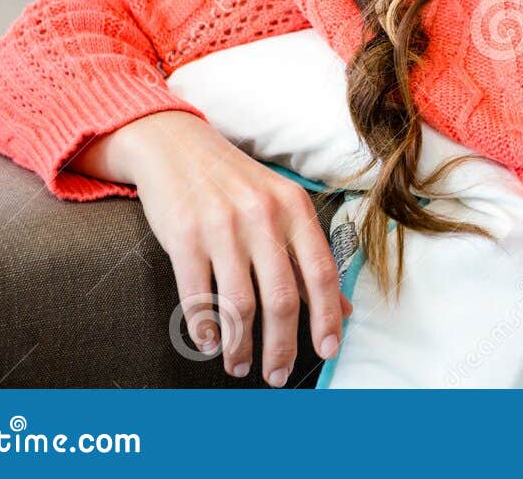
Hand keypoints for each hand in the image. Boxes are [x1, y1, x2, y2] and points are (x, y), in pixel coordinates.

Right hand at [95, 110, 352, 385]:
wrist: (176, 145)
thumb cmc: (235, 183)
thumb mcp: (282, 207)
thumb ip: (309, 257)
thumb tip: (346, 308)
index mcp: (295, 208)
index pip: (322, 272)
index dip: (328, 317)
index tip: (328, 351)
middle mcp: (263, 216)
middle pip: (282, 298)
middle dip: (282, 346)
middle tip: (277, 376)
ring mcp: (222, 226)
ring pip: (240, 305)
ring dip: (241, 345)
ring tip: (240, 366)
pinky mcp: (183, 236)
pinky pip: (197, 295)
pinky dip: (205, 328)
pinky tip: (209, 344)